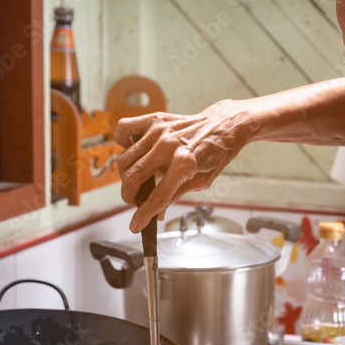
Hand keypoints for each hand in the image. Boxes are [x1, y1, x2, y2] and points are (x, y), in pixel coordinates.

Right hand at [114, 99, 250, 231]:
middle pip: (133, 178)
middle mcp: (169, 146)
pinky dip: (122, 141)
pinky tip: (131, 149)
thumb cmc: (215, 153)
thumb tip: (157, 213)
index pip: (156, 196)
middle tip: (135, 200)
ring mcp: (159, 130)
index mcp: (185, 164)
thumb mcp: (202, 181)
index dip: (143, 215)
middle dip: (129, 196)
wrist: (223, 125)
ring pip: (125, 158)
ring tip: (137, 179)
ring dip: (126, 175)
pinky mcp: (155, 119)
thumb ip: (176, 195)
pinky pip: (124, 128)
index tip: (135, 225)